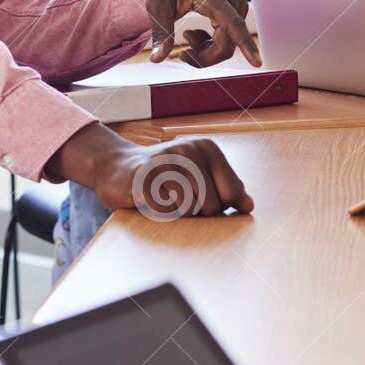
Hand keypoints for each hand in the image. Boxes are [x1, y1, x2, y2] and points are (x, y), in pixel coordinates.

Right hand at [46, 122, 252, 216]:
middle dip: (198, 214)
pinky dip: (160, 216)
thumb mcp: (199, 177)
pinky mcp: (143, 180)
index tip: (200, 200)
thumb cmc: (164, 178)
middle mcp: (188, 150)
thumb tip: (249, 206)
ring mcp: (165, 162)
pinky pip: (167, 214)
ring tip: (164, 200)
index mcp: (206, 147)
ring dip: (177, 216)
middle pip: (213, 206)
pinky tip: (150, 203)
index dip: (219, 207)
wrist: (115, 169)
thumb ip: (226, 189)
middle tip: (176, 201)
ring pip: (191, 211)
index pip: (232, 192)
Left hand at [144, 0, 258, 66]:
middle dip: (204, 57)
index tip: (257, 62)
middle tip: (182, 54)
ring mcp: (236, 3)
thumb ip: (161, 32)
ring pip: (230, 43)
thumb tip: (157, 59)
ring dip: (207, 49)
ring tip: (188, 35)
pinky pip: (231, 36)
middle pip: (227, 44)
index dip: (245, 45)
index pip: (232, 23)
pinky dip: (213, 42)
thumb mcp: (156, 4)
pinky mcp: (237, 8)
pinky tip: (197, 33)